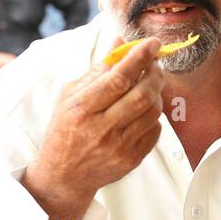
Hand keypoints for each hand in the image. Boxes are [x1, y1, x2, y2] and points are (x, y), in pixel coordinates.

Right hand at [23, 36, 163, 214]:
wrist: (64, 176)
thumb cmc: (65, 130)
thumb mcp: (70, 96)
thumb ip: (96, 70)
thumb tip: (120, 42)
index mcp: (82, 109)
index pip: (118, 78)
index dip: (139, 58)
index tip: (152, 44)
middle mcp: (101, 129)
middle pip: (141, 94)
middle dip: (154, 73)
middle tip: (155, 63)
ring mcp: (118, 147)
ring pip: (153, 112)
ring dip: (156, 93)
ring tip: (149, 86)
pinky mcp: (131, 160)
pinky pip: (155, 131)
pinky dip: (154, 115)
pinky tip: (143, 110)